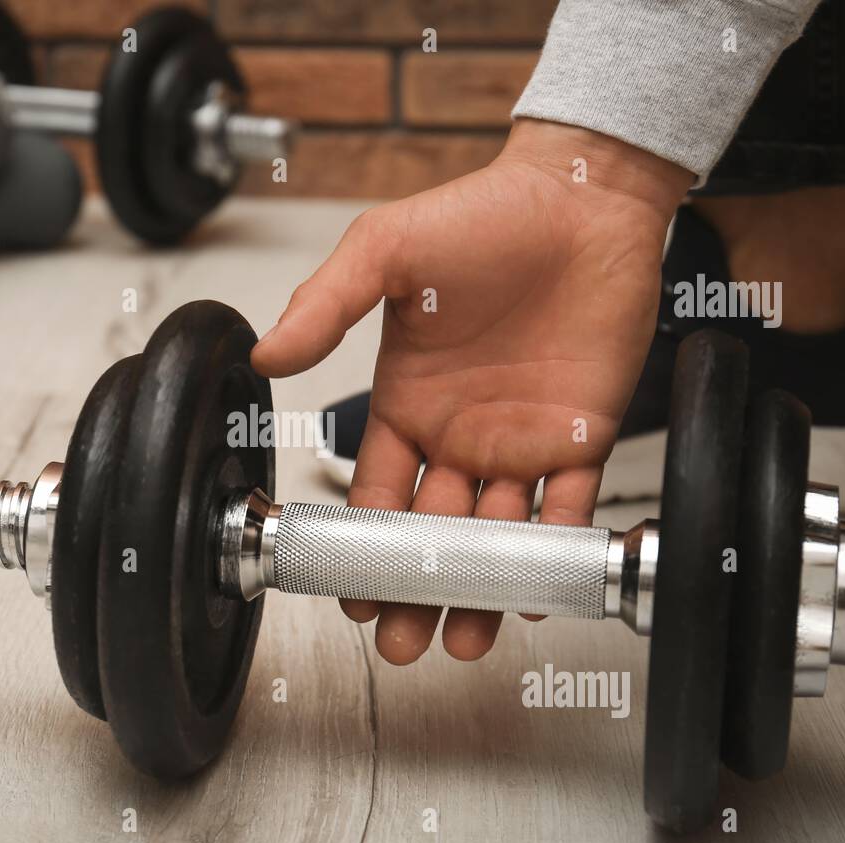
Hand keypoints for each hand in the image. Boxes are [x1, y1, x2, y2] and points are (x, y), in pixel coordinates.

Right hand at [251, 119, 690, 664]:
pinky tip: (534, 591)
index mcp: (407, 401)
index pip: (377, 491)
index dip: (363, 546)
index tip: (348, 593)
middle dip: (414, 589)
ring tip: (462, 642)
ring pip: (496, 534)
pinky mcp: (580, 436)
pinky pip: (566, 508)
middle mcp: (459, 432)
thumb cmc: (482, 215)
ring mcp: (520, 439)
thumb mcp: (385, 252)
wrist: (580, 197)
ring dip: (480, 589)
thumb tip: (264, 357)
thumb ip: (326, 305)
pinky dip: (553, 551)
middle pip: (432, 531)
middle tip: (399, 643)